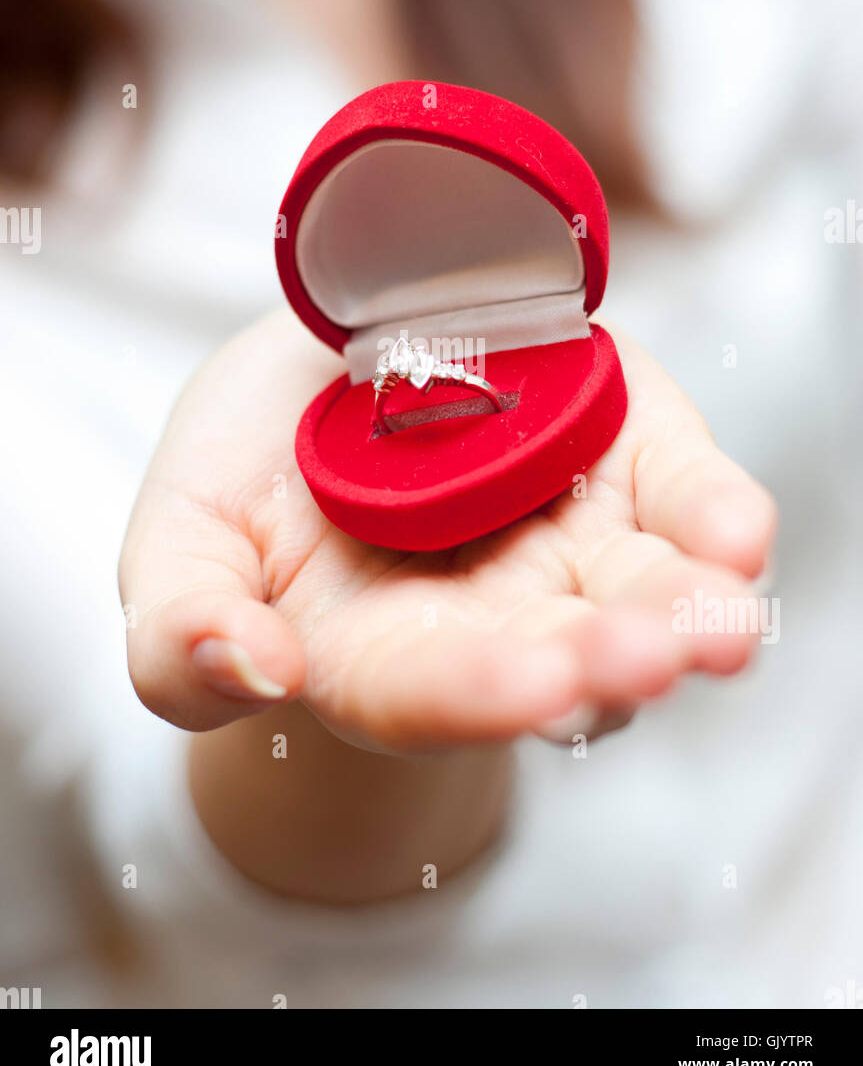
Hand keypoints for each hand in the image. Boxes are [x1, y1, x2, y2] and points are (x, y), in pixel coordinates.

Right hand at [119, 312, 775, 752]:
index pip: (434, 694)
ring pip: (645, 588)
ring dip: (689, 603)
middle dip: (613, 659)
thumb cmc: (247, 470)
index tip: (535, 685)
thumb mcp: (180, 542)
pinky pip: (680, 495)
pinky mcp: (623, 455)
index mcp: (383, 653)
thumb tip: (255, 671)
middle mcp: (497, 613)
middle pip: (566, 657)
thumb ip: (187, 631)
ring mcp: (571, 536)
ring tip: (722, 614)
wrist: (321, 371)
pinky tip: (734, 531)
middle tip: (653, 655)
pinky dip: (713, 510)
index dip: (482, 692)